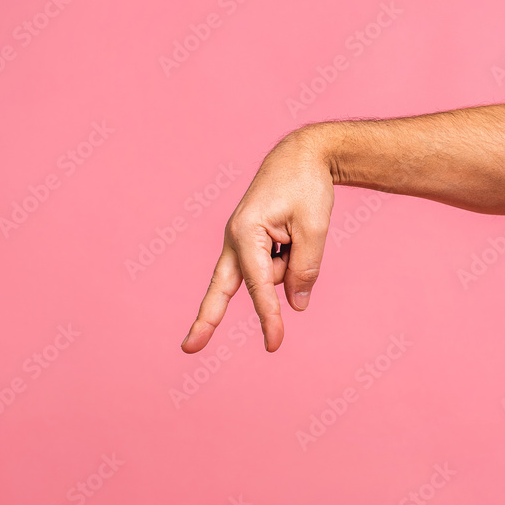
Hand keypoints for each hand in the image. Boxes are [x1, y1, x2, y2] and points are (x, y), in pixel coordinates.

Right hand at [182, 127, 334, 352]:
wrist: (301, 155)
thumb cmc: (306, 186)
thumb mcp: (315, 228)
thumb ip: (305, 269)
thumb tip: (296, 305)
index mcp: (246, 232)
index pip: (259, 285)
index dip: (270, 317)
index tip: (274, 344)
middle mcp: (235, 238)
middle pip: (221, 288)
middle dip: (207, 319)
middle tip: (190, 349)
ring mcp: (240, 240)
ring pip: (264, 274)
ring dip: (287, 262)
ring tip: (300, 227)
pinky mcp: (251, 241)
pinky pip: (270, 264)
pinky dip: (286, 258)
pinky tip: (293, 231)